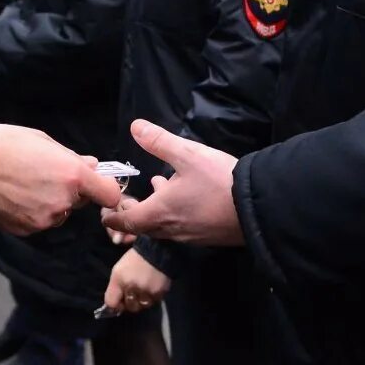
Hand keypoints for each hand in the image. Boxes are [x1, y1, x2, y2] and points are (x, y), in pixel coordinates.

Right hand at [0, 124, 121, 234]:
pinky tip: (14, 195)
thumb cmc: (2, 145)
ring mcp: (44, 219)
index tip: (97, 182)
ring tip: (24, 182)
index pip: (110, 194)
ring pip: (59, 212)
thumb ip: (71, 157)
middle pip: (81, 201)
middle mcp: (62, 201)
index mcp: (71, 175)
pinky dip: (32, 211)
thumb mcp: (42, 140)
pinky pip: (39, 221)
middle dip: (72, 189)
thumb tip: (92, 165)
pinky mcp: (26, 230)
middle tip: (46, 173)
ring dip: (51, 201)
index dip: (105, 187)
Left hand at [99, 120, 243, 246]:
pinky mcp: (207, 237)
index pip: (125, 220)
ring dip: (155, 210)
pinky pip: (181, 227)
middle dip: (133, 211)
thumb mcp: (187, 154)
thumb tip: (135, 127)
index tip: (105, 207)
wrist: (259, 207)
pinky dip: (173, 213)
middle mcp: (171, 230)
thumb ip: (159, 141)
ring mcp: (190, 237)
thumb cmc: (218, 181)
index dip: (112, 215)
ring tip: (158, 186)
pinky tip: (184, 194)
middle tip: (129, 196)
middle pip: (142, 226)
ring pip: (163, 227)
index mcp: (159, 213)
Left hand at [102, 245, 169, 314]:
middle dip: (131, 302)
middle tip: (134, 293)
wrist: (156, 251)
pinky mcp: (160, 293)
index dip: (116, 304)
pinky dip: (152, 297)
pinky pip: (154, 302)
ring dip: (142, 300)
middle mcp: (132, 288)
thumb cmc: (134, 259)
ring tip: (144, 289)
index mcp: (120, 280)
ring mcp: (147, 292)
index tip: (120, 300)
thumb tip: (115, 305)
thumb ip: (114, 288)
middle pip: (130, 307)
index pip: (112, 303)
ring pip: (142, 306)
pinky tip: (152, 287)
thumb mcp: (118, 270)